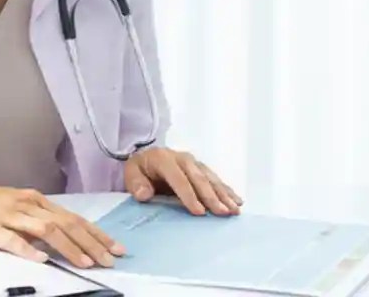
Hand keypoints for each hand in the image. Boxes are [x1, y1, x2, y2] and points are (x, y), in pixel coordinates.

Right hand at [0, 179, 124, 267]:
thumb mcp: (13, 207)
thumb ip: (36, 221)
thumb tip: (61, 237)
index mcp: (34, 200)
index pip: (73, 217)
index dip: (96, 233)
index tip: (115, 247)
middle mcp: (26, 204)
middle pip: (66, 223)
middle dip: (92, 242)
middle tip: (111, 258)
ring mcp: (9, 215)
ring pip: (47, 230)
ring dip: (70, 248)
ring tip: (87, 263)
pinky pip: (13, 240)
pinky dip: (30, 251)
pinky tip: (43, 261)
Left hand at [124, 148, 242, 215]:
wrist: (147, 157)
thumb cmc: (140, 169)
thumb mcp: (131, 173)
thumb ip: (136, 184)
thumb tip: (145, 194)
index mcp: (165, 159)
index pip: (179, 179)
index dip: (189, 196)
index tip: (199, 212)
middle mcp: (183, 159)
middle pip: (199, 179)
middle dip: (212, 197)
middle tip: (223, 212)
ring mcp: (195, 163)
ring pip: (211, 179)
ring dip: (224, 195)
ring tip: (234, 209)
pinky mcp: (202, 169)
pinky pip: (216, 180)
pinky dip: (227, 190)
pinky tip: (237, 200)